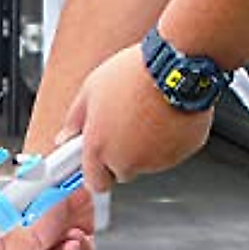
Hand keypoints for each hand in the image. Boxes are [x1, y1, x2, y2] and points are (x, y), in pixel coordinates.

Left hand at [59, 44, 212, 190]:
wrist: (176, 67)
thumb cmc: (134, 74)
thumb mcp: (91, 90)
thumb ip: (74, 121)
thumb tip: (65, 136)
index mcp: (99, 148)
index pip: (95, 182)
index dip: (97, 171)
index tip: (98, 161)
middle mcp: (127, 160)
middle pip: (123, 171)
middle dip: (122, 155)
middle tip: (125, 125)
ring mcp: (157, 160)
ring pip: (149, 162)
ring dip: (146, 147)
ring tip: (147, 114)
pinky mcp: (183, 153)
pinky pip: (173, 151)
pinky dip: (170, 140)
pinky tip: (166, 115)